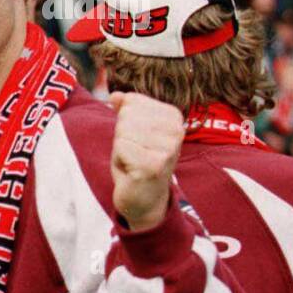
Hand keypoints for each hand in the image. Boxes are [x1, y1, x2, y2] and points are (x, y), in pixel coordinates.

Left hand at [109, 91, 183, 232]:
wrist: (144, 198)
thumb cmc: (137, 160)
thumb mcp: (131, 131)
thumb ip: (125, 110)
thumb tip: (115, 95)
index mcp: (173, 116)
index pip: (131, 101)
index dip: (125, 123)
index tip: (137, 140)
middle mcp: (176, 130)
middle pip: (126, 116)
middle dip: (121, 136)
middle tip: (133, 153)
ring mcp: (167, 148)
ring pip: (123, 131)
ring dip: (120, 149)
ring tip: (132, 161)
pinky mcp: (154, 164)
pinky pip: (121, 147)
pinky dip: (119, 160)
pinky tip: (131, 170)